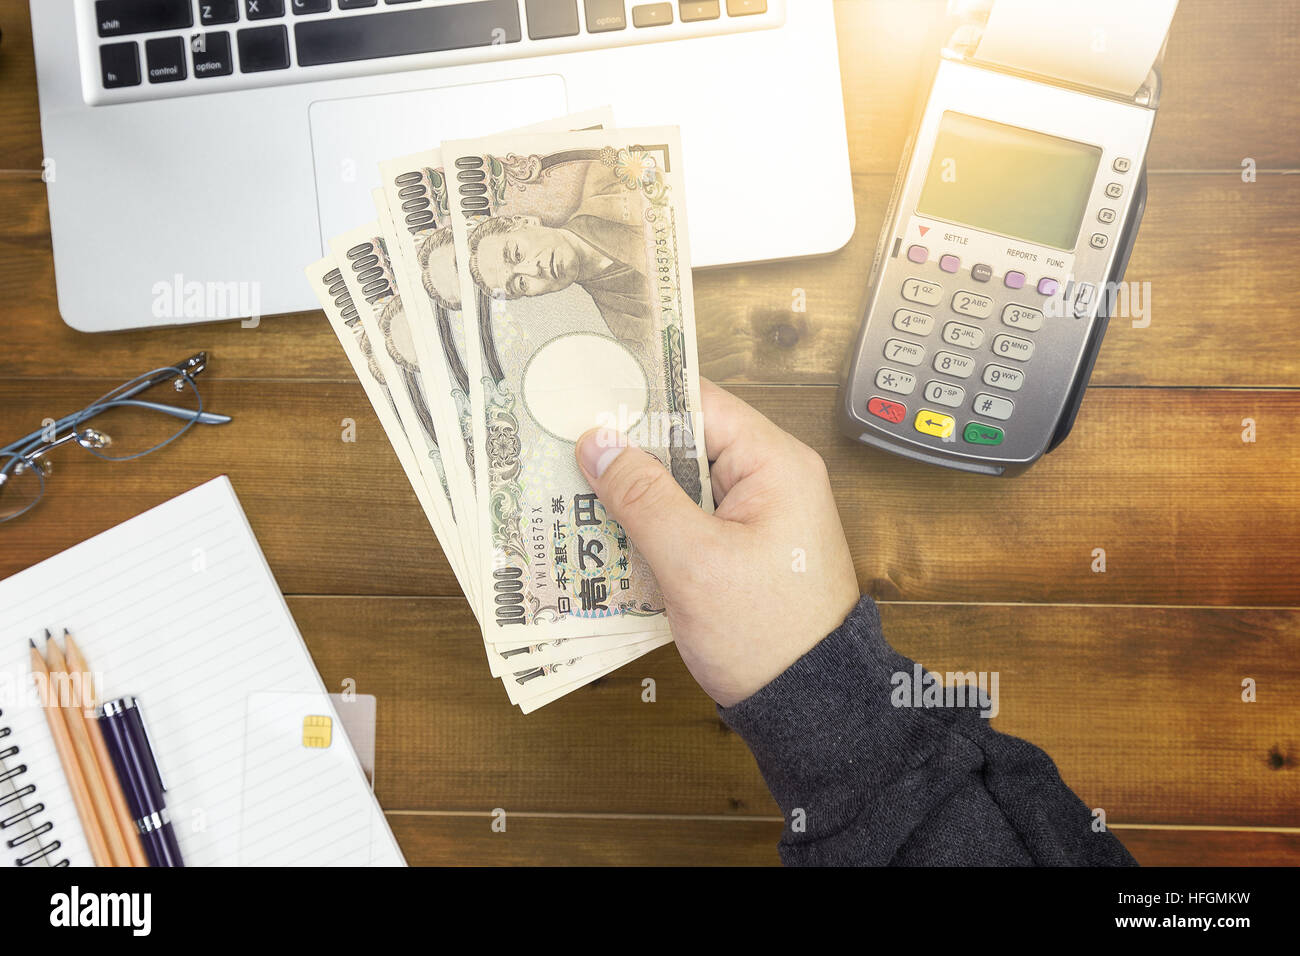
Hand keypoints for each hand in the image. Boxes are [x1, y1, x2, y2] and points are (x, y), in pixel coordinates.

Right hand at [575, 379, 859, 706]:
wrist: (810, 706)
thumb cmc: (767, 636)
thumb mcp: (694, 563)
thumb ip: (642, 496)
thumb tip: (597, 442)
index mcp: (775, 464)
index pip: (700, 403)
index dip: (641, 399)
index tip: (583, 399)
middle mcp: (771, 479)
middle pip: (687, 441)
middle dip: (628, 449)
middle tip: (563, 449)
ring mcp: (756, 515)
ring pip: (682, 483)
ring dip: (634, 492)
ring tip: (572, 491)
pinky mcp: (741, 548)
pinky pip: (688, 519)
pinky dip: (651, 524)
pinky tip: (606, 535)